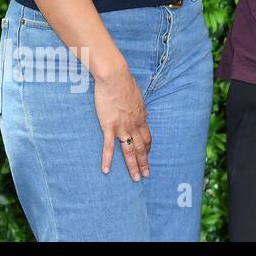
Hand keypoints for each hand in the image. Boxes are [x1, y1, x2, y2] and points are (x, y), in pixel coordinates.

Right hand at [94, 66, 151, 180]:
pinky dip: (108, 159)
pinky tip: (106, 170)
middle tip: (146, 175)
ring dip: (133, 166)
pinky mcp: (109, 126)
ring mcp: (122, 126)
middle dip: (144, 162)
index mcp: (141, 116)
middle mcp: (135, 124)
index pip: (147, 137)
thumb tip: (145, 110)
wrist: (116, 77)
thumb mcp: (137, 95)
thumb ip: (139, 106)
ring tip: (135, 178)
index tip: (148, 156)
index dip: (148, 148)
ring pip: (130, 150)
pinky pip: (109, 146)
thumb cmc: (125, 83)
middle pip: (142, 147)